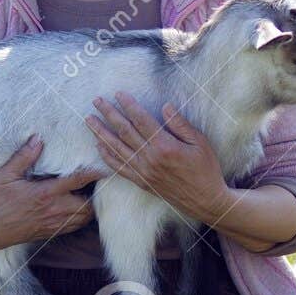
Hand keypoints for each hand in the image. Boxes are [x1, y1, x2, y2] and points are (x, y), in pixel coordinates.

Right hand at [0, 136, 103, 248]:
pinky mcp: (52, 232)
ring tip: (88, 195)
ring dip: (89, 207)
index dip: (92, 174)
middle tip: (96, 183)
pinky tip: (78, 209)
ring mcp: (54, 223)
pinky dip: (81, 218)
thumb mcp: (6, 175)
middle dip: (94, 194)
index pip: (76, 181)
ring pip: (84, 218)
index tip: (104, 168)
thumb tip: (37, 139)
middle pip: (87, 204)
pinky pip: (75, 227)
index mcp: (46, 193)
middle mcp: (54, 210)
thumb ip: (23, 157)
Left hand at [85, 94, 229, 222]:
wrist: (204, 200)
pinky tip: (99, 146)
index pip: (141, 120)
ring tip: (89, 120)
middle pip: (124, 131)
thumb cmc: (205, 169)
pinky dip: (107, 156)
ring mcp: (143, 171)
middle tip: (97, 101)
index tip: (118, 94)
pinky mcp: (141, 181)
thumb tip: (165, 106)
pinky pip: (119, 168)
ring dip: (101, 133)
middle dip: (109, 114)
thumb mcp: (200, 143)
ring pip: (116, 149)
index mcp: (165, 146)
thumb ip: (180, 124)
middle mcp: (150, 158)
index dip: (128, 105)